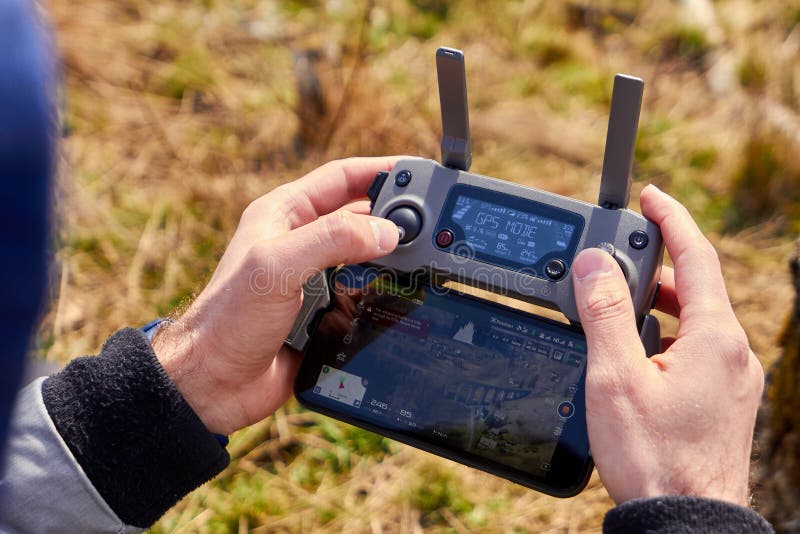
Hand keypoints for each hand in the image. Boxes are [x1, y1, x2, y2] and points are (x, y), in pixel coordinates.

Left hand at [153, 157, 405, 434]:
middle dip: (393, 212)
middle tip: (429, 218)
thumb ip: (332, 240)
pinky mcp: (322, 311)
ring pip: (365, 255)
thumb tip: (387, 232)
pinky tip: (400, 293)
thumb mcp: (278, 266)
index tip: (417, 171)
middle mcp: (299, 242)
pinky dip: (382, 290)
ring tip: (423, 252)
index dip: (380, 170)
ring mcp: (312, 278)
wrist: (213, 383)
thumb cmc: (228, 319)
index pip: (341, 178)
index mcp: (283, 214)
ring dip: (391, 253)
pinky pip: (362, 293)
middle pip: (358, 214)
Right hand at [571, 185, 763, 506]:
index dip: (673, 220)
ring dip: (660, 304)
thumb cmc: (653, 456)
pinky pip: (697, 348)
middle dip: (657, 267)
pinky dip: (667, 334)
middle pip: (697, 288)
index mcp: (715, 338)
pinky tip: (636, 355)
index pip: (698, 257)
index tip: (651, 196)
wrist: (684, 520)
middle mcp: (732, 354)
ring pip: (696, 321)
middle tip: (617, 260)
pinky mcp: (723, 401)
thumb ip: (605, 314)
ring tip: (617, 308)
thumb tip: (595, 264)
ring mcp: (732, 380)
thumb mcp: (616, 377)